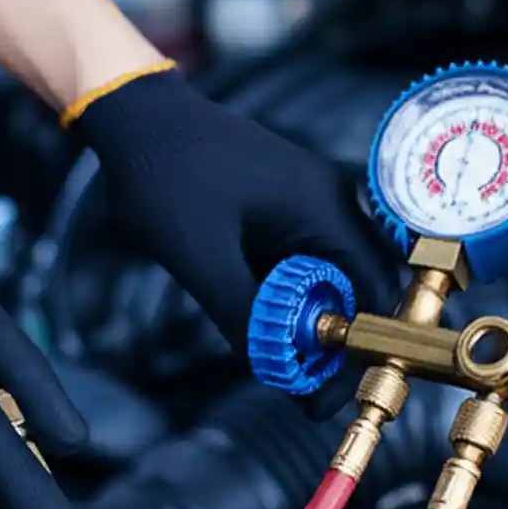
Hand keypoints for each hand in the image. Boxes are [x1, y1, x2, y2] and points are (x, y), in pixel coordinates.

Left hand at [74, 69, 395, 417]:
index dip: (356, 346)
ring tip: (280, 365)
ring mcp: (307, 201)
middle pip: (355, 287)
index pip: (370, 289)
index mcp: (322, 207)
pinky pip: (300, 261)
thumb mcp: (200, 256)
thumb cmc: (166, 173)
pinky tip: (260, 322)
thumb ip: (241, 313)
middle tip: (303, 391)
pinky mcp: (283, 205)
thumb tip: (274, 367)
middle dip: (332, 340)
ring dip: (306, 319)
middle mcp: (328, 202)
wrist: (137, 115)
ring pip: (326, 277)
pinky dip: (287, 296)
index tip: (327, 393)